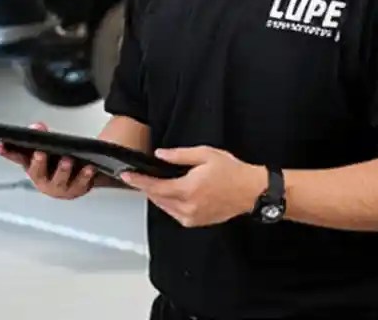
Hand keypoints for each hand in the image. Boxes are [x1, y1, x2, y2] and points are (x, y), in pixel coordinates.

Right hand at [0, 122, 96, 199]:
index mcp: (32, 167)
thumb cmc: (57, 163)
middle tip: (40, 152)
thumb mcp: (47, 149)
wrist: (80, 179)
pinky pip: (81, 183)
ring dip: (62, 170)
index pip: (16, 158)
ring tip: (67, 159)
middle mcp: (42, 180)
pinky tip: (89, 168)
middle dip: (38, 163)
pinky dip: (85, 176)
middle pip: (37, 173)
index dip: (6, 153)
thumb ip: (41, 137)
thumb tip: (36, 126)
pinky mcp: (77, 189)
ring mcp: (59, 187)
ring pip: (59, 180)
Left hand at [120, 145, 262, 227]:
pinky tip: (175, 194)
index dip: (138, 181)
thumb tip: (160, 155)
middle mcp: (188, 206)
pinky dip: (170, 204)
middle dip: (148, 187)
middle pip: (157, 198)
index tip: (126, 176)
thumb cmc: (232, 172)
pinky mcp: (196, 222)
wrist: (251, 191)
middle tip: (142, 177)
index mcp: (188, 189)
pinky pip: (175, 214)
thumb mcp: (206, 154)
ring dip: (158, 196)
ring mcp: (191, 217)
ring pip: (165, 207)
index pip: (155, 186)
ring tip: (159, 184)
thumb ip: (180, 155)